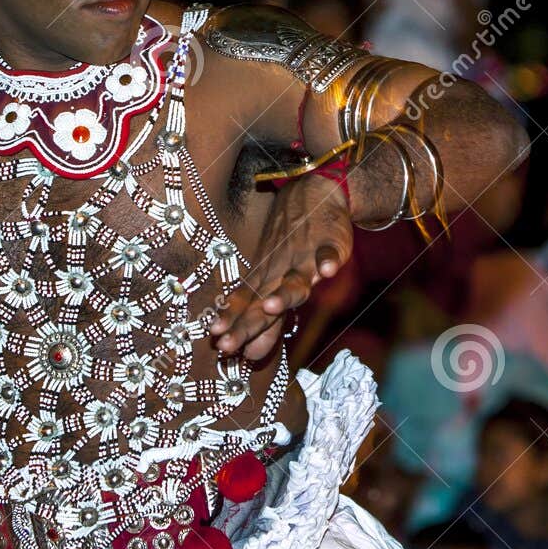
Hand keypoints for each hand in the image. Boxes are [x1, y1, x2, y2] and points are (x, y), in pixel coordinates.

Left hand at [211, 173, 351, 360]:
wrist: (310, 194)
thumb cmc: (287, 244)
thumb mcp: (272, 280)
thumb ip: (264, 318)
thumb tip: (250, 354)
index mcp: (265, 282)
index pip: (245, 308)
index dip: (232, 324)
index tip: (217, 343)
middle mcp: (280, 273)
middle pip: (262, 302)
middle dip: (246, 323)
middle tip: (227, 342)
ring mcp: (305, 259)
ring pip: (294, 281)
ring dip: (284, 294)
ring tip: (271, 307)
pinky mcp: (330, 245)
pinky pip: (329, 254)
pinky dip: (328, 261)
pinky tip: (327, 271)